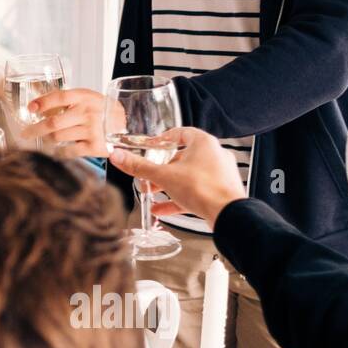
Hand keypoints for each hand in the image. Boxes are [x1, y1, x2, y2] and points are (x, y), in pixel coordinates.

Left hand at [22, 88, 122, 157]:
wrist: (127, 124)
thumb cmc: (102, 110)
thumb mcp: (88, 97)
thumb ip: (67, 100)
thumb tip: (38, 104)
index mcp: (84, 97)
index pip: (59, 97)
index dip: (42, 102)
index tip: (30, 108)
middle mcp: (87, 113)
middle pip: (53, 122)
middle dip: (34, 129)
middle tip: (25, 134)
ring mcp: (92, 131)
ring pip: (58, 137)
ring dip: (48, 139)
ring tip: (47, 138)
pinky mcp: (95, 147)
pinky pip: (68, 151)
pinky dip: (59, 152)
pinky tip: (58, 150)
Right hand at [108, 127, 245, 228]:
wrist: (229, 215)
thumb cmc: (204, 189)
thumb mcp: (164, 176)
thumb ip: (139, 167)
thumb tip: (118, 156)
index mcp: (204, 143)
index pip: (181, 133)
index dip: (164, 139)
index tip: (152, 146)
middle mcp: (214, 156)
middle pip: (182, 158)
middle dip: (162, 170)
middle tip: (148, 177)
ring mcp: (219, 175)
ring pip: (188, 177)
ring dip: (168, 186)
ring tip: (152, 194)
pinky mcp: (220, 192)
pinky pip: (196, 192)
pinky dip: (179, 199)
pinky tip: (162, 210)